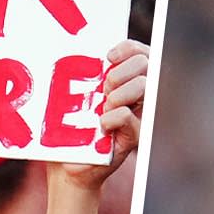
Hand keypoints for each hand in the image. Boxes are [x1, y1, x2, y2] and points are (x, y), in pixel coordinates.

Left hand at [57, 39, 150, 190]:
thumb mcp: (72, 98)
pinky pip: (128, 114)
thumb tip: (74, 53)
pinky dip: (112, 117)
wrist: (67, 166)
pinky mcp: (134, 135)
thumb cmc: (67, 129)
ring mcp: (139, 114)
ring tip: (103, 107)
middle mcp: (136, 95)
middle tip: (104, 89)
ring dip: (119, 92)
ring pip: (144, 85)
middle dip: (121, 72)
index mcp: (123, 81)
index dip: (128, 48)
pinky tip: (101, 126)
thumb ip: (82, 78)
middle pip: (145, 63)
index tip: (108, 57)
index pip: (140, 53)